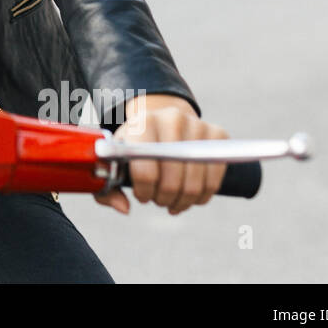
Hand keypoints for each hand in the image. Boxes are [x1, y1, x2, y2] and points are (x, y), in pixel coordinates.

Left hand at [93, 93, 226, 215]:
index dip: (144, 191)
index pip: (146, 169)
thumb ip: (108, 187)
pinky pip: (213, 180)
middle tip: (158, 200)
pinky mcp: (218, 135)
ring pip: (194, 184)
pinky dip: (201, 196)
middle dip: (163, 199)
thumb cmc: (135, 146)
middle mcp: (172, 119)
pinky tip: (189, 196)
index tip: (141, 195)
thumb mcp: (115, 159)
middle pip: (172, 180)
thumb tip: (124, 208)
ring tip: (172, 201)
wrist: (162, 120)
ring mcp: (198, 125)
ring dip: (182, 201)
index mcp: (142, 122)